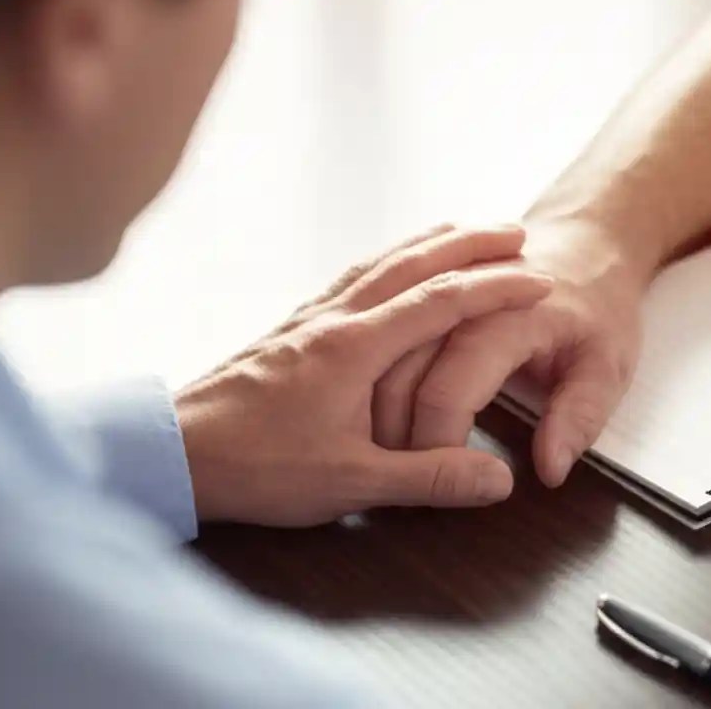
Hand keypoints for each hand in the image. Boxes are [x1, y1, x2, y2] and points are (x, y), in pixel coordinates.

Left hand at [176, 224, 552, 526]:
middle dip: (465, 244)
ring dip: (420, 244)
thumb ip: (429, 477)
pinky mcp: (284, 335)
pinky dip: (378, 264)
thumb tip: (497, 480)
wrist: (174, 452)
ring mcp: (303, 323)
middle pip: (408, 265)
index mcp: (352, 347)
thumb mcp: (349, 483)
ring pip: (373, 265)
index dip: (493, 288)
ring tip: (453, 231)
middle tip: (510, 229)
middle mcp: (330, 321)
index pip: (439, 301)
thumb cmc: (254, 467)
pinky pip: (345, 281)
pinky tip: (377, 273)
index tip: (537, 277)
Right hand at [373, 217, 650, 487]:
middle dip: (393, 439)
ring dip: (372, 413)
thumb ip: (579, 418)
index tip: (442, 487)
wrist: (584, 239)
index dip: (434, 449)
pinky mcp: (418, 299)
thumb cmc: (598, 305)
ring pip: (376, 360)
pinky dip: (371, 382)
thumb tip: (549, 471)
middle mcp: (457, 307)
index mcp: (504, 322)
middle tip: (405, 483)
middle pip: (397, 379)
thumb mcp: (609, 365)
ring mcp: (432, 298)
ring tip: (386, 457)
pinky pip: (378, 342)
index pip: (445, 394)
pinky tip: (375, 413)